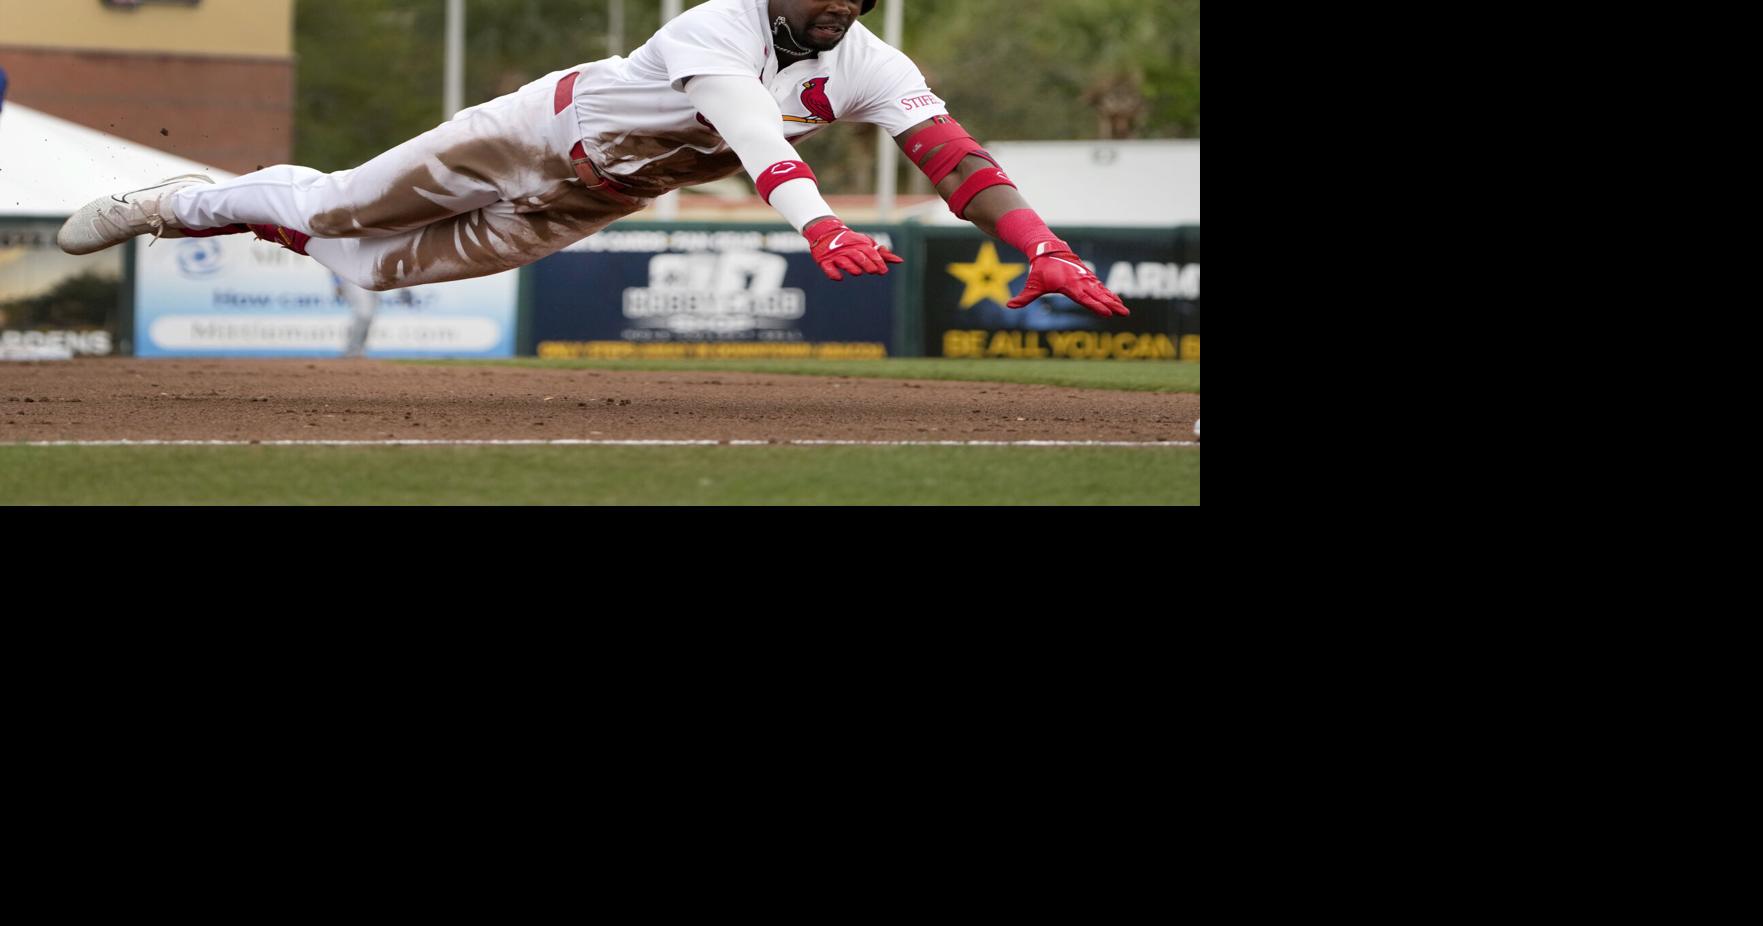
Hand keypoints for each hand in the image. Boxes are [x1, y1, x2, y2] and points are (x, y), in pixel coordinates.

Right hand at [805, 218, 903, 280]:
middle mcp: (848, 250)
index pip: (870, 252)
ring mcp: (836, 256)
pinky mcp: (825, 261)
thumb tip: (900, 261)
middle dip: (866, 263)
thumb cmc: (851, 242)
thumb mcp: (867, 245)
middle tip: (873, 271)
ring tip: (858, 273)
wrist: (826, 233)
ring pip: (844, 261)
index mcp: (859, 245)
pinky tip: (840, 278)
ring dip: (851, 267)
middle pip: (858, 256)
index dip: (877, 261)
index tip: (883, 271)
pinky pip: (828, 268)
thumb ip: (882, 254)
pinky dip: (833, 273)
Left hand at [1008, 249, 1128, 317]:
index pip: (1084, 298)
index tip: (1107, 313)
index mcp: (1068, 285)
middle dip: (1111, 305)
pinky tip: (1117, 301)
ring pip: (1102, 291)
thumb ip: (1024, 297)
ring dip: (1113, 300)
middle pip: (1098, 296)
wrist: (1048, 249)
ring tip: (1124, 310)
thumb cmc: (1040, 269)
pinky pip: (1100, 287)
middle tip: (1123, 313)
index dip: (1096, 306)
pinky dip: (1109, 294)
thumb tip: (1009, 306)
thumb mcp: (1032, 284)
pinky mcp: (1087, 277)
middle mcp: (1080, 281)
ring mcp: (1085, 278)